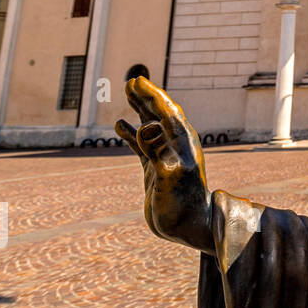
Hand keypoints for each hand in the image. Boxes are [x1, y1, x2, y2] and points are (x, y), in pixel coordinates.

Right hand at [115, 76, 213, 253]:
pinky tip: (119, 125)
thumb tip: (145, 127)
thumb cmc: (183, 204)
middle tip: (131, 81)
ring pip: (150, 125)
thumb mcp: (170, 177)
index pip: (165, 111)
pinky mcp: (156, 168)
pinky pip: (141, 144)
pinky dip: (131, 133)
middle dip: (146, 97)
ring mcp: (165, 156)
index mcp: (181, 142)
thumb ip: (159, 151)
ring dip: (139, 110)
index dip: (151, 95)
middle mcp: (175, 145)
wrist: (188, 227)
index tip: (137, 81)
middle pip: (159, 113)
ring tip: (127, 94)